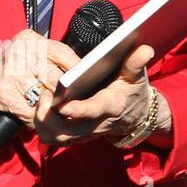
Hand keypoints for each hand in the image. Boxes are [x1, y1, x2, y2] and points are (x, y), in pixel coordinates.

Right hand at [0, 28, 79, 128]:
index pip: (65, 55)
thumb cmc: (2, 69)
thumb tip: (82, 77)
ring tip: (46, 110)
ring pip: (48, 99)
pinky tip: (31, 116)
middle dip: (64, 96)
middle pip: (59, 80)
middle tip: (65, 103)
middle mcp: (20, 52)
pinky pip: (33, 113)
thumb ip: (49, 60)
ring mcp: (11, 72)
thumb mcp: (24, 55)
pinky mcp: (4, 92)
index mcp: (29, 40)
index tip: (83, 84)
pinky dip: (36, 120)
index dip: (78, 73)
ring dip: (51, 111)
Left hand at [34, 43, 169, 145]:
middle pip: (67, 131)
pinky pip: (56, 138)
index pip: (92, 111)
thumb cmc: (132, 92)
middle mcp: (95, 123)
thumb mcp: (136, 77)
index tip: (60, 104)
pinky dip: (44, 127)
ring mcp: (84, 132)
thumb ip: (136, 63)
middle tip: (45, 95)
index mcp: (110, 106)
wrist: (137, 117)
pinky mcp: (77, 136)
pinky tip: (42, 107)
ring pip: (57, 138)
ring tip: (42, 100)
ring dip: (43, 123)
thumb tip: (144, 49)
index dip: (76, 110)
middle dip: (50, 117)